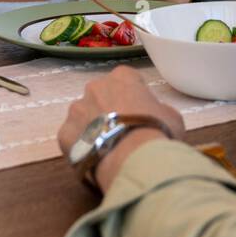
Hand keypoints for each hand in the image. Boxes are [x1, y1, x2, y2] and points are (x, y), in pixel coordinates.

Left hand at [57, 65, 185, 191]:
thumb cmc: (157, 132)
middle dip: (109, 108)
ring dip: (93, 126)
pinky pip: (73, 137)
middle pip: (101, 95)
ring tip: (108, 147)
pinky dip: (82, 146)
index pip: (127, 78)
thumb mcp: (171, 116)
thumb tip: (152, 115)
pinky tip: (95, 157)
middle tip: (123, 130)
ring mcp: (76, 109)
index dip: (134, 95)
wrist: (134, 159)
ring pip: (83, 116)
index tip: (140, 111)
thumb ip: (158, 109)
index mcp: (122, 77)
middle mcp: (94, 87)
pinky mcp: (64, 133)